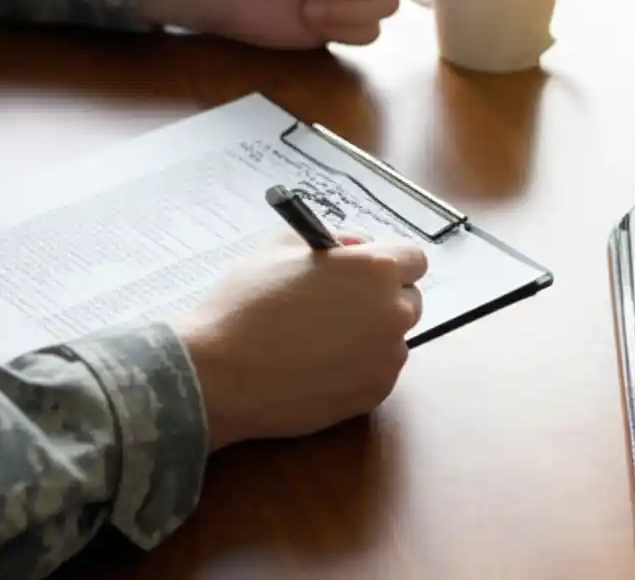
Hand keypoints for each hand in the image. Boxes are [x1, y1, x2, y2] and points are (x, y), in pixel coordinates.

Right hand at [175, 231, 426, 451]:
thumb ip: (334, 239)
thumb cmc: (246, 303)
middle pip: (409, 299)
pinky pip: (377, 372)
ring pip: (393, 339)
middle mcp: (393, 313)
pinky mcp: (373, 395)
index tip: (366, 270)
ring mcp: (386, 359)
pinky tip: (317, 365)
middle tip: (341, 304)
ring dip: (370, 335)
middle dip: (382, 298)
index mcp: (376, 270)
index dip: (389, 261)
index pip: (414, 258)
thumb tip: (358, 246)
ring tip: (320, 339)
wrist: (220, 374)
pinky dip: (357, 367)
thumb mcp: (283, 246)